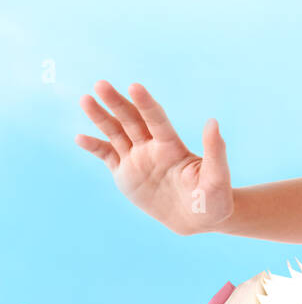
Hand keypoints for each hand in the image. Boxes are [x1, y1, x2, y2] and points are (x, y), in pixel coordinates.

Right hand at [76, 81, 232, 234]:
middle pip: (132, 120)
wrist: (198, 220)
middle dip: (117, 102)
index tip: (134, 86)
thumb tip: (213, 121)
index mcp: (173, 146)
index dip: (145, 104)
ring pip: (115, 133)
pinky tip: (80, 137)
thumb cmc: (214, 199)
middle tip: (101, 84)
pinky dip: (94, 147)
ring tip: (85, 99)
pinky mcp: (126, 175)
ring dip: (101, 117)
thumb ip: (215, 150)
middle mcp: (152, 148)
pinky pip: (107, 157)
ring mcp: (137, 159)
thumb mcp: (218, 176)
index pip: (156, 120)